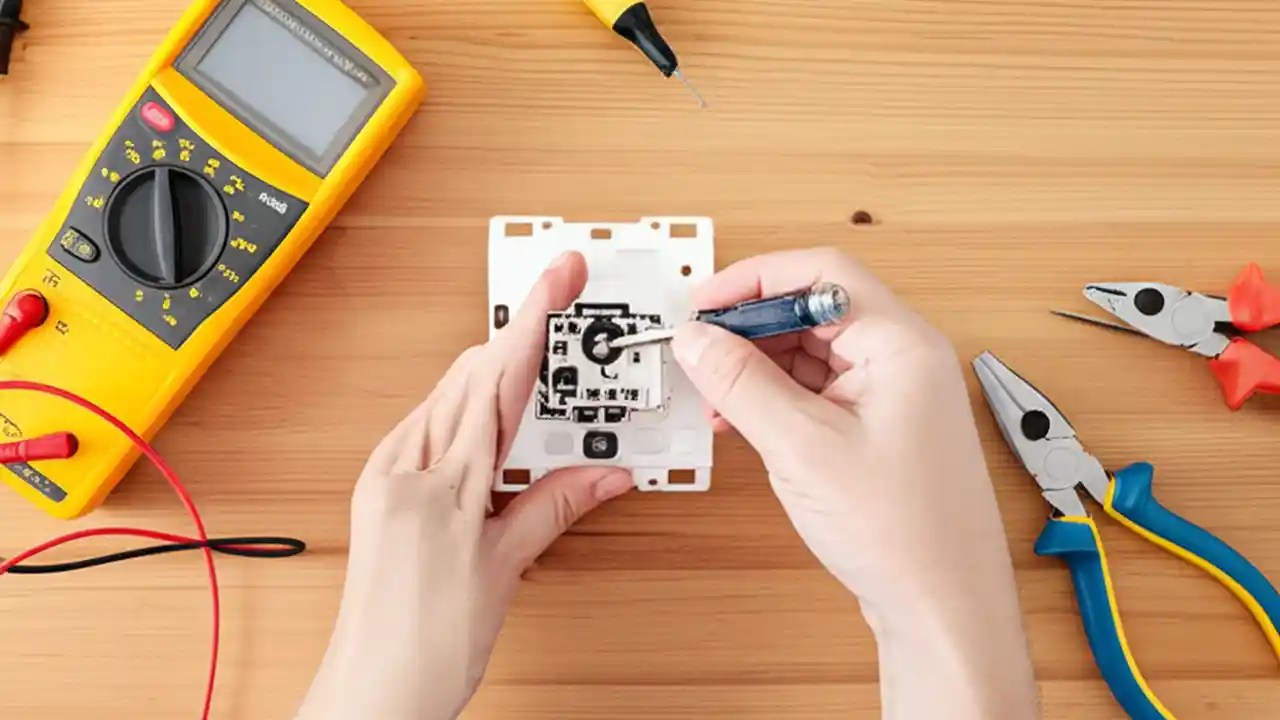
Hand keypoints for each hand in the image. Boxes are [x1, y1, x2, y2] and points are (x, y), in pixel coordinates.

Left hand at [297, 252, 633, 719]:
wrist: (370, 692)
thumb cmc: (426, 646)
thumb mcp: (506, 570)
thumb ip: (554, 507)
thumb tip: (606, 474)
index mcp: (446, 483)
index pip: (501, 379)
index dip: (535, 318)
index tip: (557, 275)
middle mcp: (408, 467)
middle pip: (472, 375)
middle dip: (518, 334)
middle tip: (559, 303)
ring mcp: (386, 475)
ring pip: (448, 396)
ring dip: (492, 368)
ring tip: (535, 353)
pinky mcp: (377, 489)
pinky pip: (425, 425)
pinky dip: (463, 405)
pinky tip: (482, 410)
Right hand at [671, 248, 1037, 719]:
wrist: (942, 608)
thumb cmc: (903, 534)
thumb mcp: (802, 448)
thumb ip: (742, 384)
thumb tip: (697, 339)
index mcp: (901, 345)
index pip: (821, 274)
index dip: (755, 280)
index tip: (704, 306)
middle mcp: (903, 359)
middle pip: (813, 309)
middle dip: (749, 327)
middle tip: (698, 352)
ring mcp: (892, 395)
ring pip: (811, 351)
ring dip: (756, 367)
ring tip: (712, 396)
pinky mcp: (878, 428)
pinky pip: (817, 390)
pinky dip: (774, 398)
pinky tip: (739, 420)